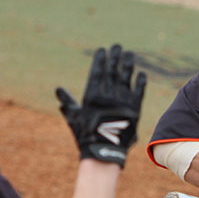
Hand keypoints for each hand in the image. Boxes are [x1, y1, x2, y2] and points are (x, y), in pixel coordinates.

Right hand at [56, 44, 146, 167]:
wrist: (103, 151)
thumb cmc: (86, 135)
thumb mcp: (74, 117)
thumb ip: (68, 102)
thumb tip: (58, 90)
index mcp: (92, 97)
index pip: (97, 73)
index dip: (100, 60)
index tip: (102, 50)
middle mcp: (108, 97)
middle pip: (112, 72)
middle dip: (114, 58)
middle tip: (117, 46)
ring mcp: (122, 102)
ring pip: (126, 79)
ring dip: (128, 65)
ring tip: (129, 54)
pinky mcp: (134, 110)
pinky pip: (138, 93)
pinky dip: (140, 83)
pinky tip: (141, 73)